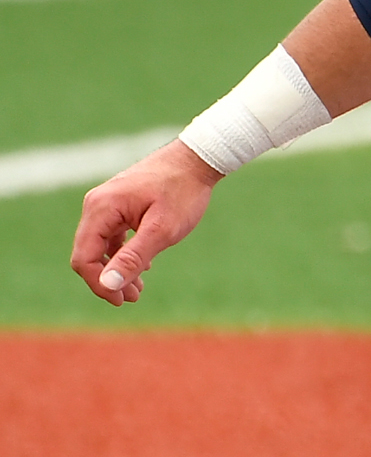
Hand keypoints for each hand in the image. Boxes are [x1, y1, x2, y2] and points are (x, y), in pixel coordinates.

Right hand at [71, 140, 221, 305]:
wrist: (199, 158)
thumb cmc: (183, 191)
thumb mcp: (162, 229)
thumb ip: (133, 257)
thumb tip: (108, 285)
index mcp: (101, 209)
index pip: (84, 258)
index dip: (99, 283)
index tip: (121, 300)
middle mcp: (97, 205)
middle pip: (89, 253)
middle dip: (109, 279)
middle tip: (132, 299)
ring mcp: (107, 204)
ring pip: (102, 246)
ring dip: (118, 268)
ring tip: (138, 290)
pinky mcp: (120, 205)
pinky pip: (113, 235)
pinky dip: (124, 253)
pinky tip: (144, 266)